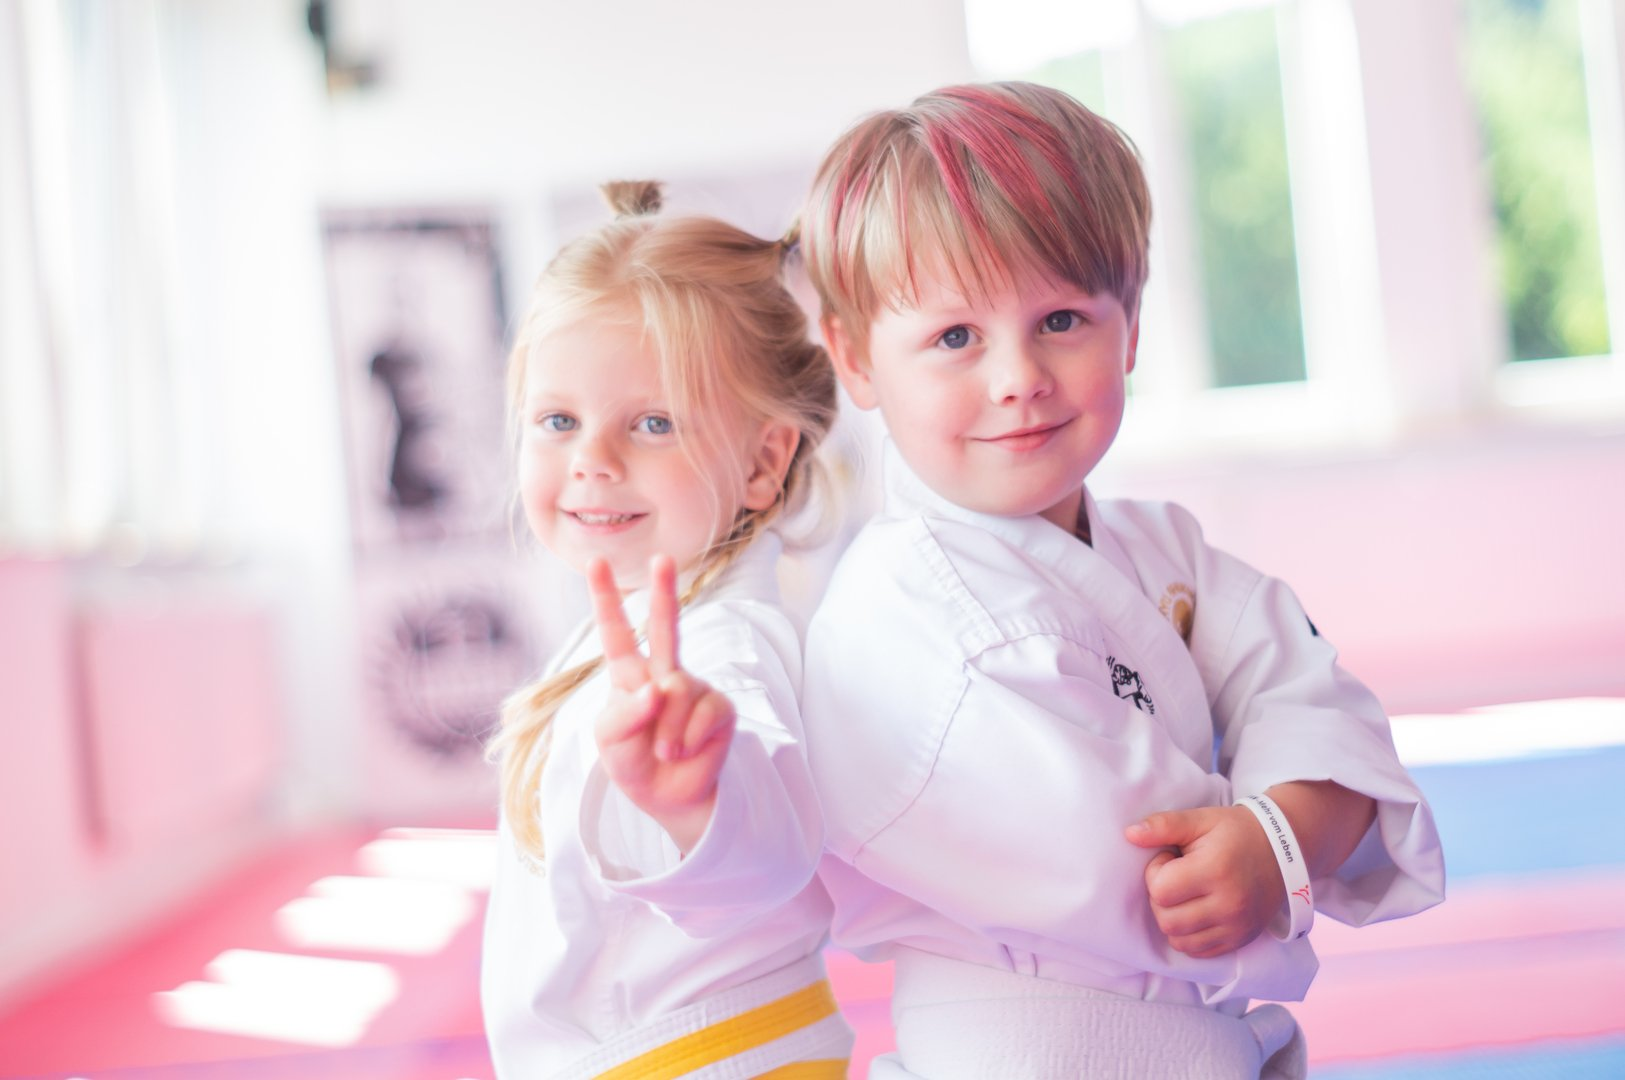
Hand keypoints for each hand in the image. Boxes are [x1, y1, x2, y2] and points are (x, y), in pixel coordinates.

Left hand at [589, 555, 734, 852]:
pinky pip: (704, 713)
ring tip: (665, 751)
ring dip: (667, 729)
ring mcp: (694, 689)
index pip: (616, 633)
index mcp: (630, 676)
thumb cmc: (634, 763)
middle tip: (662, 559)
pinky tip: (684, 751)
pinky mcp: (719, 708)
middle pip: (666, 626)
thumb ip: (624, 714)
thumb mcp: (609, 743)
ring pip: (679, 689)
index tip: (596, 562)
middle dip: (664, 592)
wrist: (669, 798)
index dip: (605, 598)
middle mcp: (664, 675)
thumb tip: (656, 690)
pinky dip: (688, 738)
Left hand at [1124, 806, 1283, 957]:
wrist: (1283, 850)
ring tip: (1187, 894)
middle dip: (1161, 898)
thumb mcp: (1200, 819)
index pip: (1160, 890)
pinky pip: (1198, 952)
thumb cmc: (1235, 832)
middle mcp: (1228, 904)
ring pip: (1179, 940)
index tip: (1171, 858)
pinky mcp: (1240, 940)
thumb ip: (1163, 826)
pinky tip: (1196, 912)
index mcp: (1215, 870)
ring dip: (1172, 918)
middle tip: (1177, 877)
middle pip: (1166, 919)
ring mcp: (1236, 926)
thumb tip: (1130, 834)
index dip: (1156, 872)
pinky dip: (1189, 936)